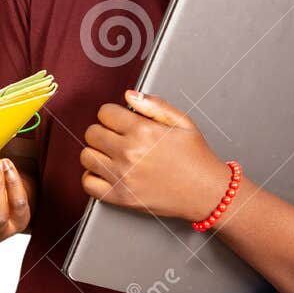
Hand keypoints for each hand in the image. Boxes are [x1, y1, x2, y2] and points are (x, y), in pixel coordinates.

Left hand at [79, 90, 231, 221]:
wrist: (207, 192)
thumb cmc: (196, 158)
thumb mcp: (182, 122)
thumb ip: (154, 105)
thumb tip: (129, 95)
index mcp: (143, 131)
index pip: (105, 113)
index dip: (112, 114)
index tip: (120, 121)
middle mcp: (129, 153)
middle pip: (92, 133)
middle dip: (103, 131)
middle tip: (116, 137)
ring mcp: (122, 176)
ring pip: (87, 156)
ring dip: (96, 153)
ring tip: (112, 154)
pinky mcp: (120, 197)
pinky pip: (88, 183)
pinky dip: (92, 177)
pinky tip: (106, 172)